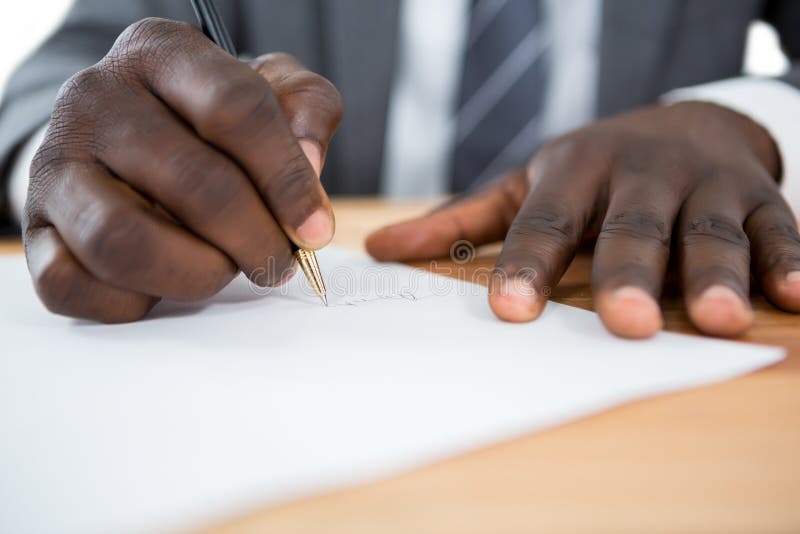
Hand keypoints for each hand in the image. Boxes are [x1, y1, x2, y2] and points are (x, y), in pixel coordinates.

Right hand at [24, 18, 342, 321]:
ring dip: (197, 273)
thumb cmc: (210, 123)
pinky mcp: (35, 230)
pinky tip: (165, 282)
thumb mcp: (272, 94)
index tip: (313, 228)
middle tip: (277, 261)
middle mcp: (95, 100)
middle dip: (254, 239)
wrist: (125, 145)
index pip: (235, 109)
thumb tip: (309, 162)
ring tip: (223, 268)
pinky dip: (135, 301)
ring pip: (125, 242)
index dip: (287, 179)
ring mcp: (55, 166)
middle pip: (193, 183)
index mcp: (161, 54)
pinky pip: (76, 286)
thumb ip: (306, 110)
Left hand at [367, 102, 799, 337]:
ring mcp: (703, 184)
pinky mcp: (760, 196)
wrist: (682, 126)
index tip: (512, 312)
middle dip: (628, 272)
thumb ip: (461, 223)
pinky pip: (778, 227)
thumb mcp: (526, 187)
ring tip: (714, 318)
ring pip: (710, 228)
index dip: (529, 266)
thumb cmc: (591, 172)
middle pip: (632, 227)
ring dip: (714, 272)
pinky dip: (787, 260)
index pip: (545, 223)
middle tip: (623, 322)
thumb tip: (379, 250)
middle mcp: (639, 174)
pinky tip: (792, 297)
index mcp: (574, 172)